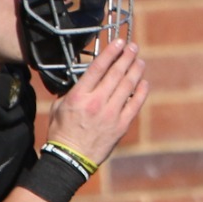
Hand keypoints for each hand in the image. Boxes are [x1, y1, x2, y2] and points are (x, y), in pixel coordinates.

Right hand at [46, 41, 148, 167]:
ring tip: (139, 60)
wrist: (69, 160)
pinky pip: (136, 103)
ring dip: (136, 70)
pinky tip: (144, 82)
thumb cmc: (61, 132)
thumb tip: (84, 76)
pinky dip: (142, 90)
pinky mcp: (122, 125)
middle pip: (116, 73)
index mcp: (79, 97)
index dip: (111, 52)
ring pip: (129, 85)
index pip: (98, 68)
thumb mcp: (58, 107)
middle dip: (127, 57)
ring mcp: (111, 114)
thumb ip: (72, 90)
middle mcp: (96, 102)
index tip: (119, 42)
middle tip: (133, 47)